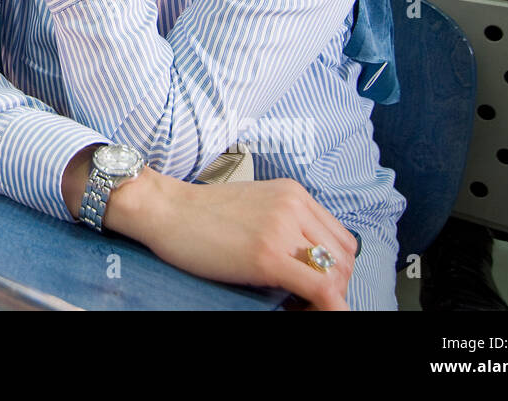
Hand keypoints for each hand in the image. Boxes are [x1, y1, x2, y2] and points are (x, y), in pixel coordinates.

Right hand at [124, 170, 355, 309]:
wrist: (163, 209)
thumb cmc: (199, 214)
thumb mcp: (253, 206)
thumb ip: (283, 223)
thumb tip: (305, 260)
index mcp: (293, 194)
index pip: (340, 238)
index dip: (337, 269)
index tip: (318, 287)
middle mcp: (294, 206)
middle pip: (344, 257)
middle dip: (335, 286)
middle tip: (307, 302)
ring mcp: (282, 230)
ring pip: (336, 274)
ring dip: (328, 298)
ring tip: (299, 307)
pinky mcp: (267, 256)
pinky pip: (319, 288)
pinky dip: (330, 308)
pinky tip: (318, 314)